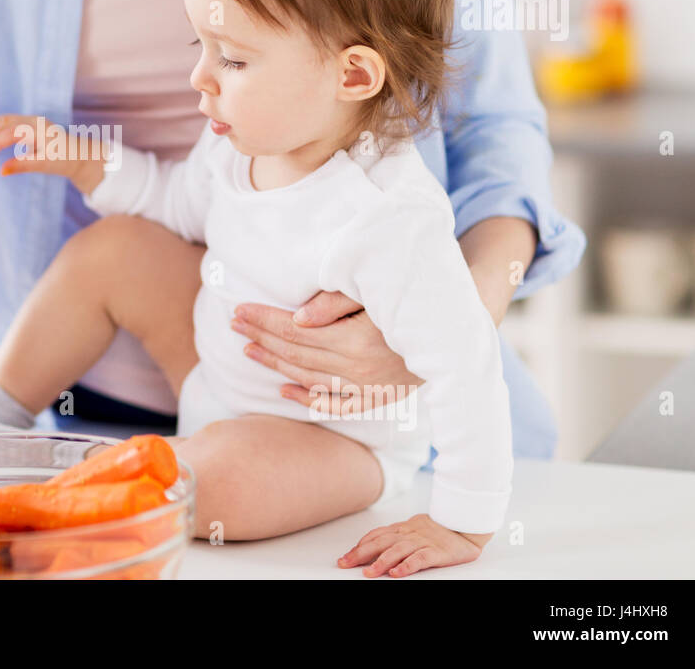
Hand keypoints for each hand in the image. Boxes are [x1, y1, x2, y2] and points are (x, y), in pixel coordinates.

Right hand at [0, 113, 106, 194]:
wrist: (79, 156)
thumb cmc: (64, 160)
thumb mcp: (43, 165)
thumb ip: (22, 166)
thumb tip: (2, 171)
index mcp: (37, 128)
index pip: (9, 132)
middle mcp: (33, 121)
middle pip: (4, 121)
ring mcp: (32, 121)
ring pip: (6, 121)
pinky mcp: (31, 125)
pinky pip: (11, 124)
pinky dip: (0, 132)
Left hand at [231, 291, 423, 413]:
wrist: (460, 332)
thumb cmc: (414, 299)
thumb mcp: (376, 292)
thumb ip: (335, 302)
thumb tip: (297, 318)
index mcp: (355, 340)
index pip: (294, 330)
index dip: (264, 320)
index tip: (239, 310)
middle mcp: (358, 369)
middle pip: (296, 353)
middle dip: (261, 337)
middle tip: (234, 324)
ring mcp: (367, 387)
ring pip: (308, 378)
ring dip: (275, 364)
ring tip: (248, 350)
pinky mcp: (377, 396)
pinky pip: (334, 403)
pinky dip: (306, 398)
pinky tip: (282, 390)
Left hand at [338, 513, 491, 577]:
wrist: (465, 524)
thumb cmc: (438, 530)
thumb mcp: (413, 529)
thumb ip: (395, 537)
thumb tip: (371, 547)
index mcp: (402, 529)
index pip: (376, 535)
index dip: (360, 545)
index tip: (345, 556)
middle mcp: (408, 534)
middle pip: (380, 542)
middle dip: (360, 554)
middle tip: (345, 563)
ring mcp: (422, 542)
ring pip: (397, 551)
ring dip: (380, 562)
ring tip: (368, 573)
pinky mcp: (436, 552)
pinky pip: (419, 559)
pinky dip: (406, 566)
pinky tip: (396, 574)